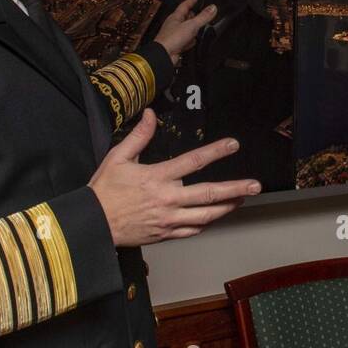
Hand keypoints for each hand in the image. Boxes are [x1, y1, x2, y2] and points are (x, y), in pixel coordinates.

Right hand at [89, 109, 261, 246]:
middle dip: (235, 188)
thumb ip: (139, 136)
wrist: (92, 224)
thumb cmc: (104, 190)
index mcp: (158, 177)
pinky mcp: (166, 234)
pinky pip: (193, 229)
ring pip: (206, 215)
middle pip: (209, 193)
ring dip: (227, 207)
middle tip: (255, 185)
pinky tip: (216, 216)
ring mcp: (169, 219)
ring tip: (242, 198)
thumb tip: (151, 114)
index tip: (233, 145)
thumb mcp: (118, 157)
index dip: (215, 151)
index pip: (193, 161)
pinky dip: (207, 223)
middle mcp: (168, 199)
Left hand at [153, 0, 215, 66]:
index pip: (184, 6)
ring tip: (198, 26)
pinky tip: (193, 41)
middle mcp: (174, 25)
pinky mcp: (177, 45)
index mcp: (175, 17)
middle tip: (197, 10)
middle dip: (191, 14)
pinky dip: (190, 41)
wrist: (164, 54)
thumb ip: (203, 17)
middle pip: (184, 17)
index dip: (190, 0)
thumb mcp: (191, 25)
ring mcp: (175, 36)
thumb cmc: (172, 38)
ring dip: (192, 28)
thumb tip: (213, 8)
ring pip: (186, 29)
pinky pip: (186, 41)